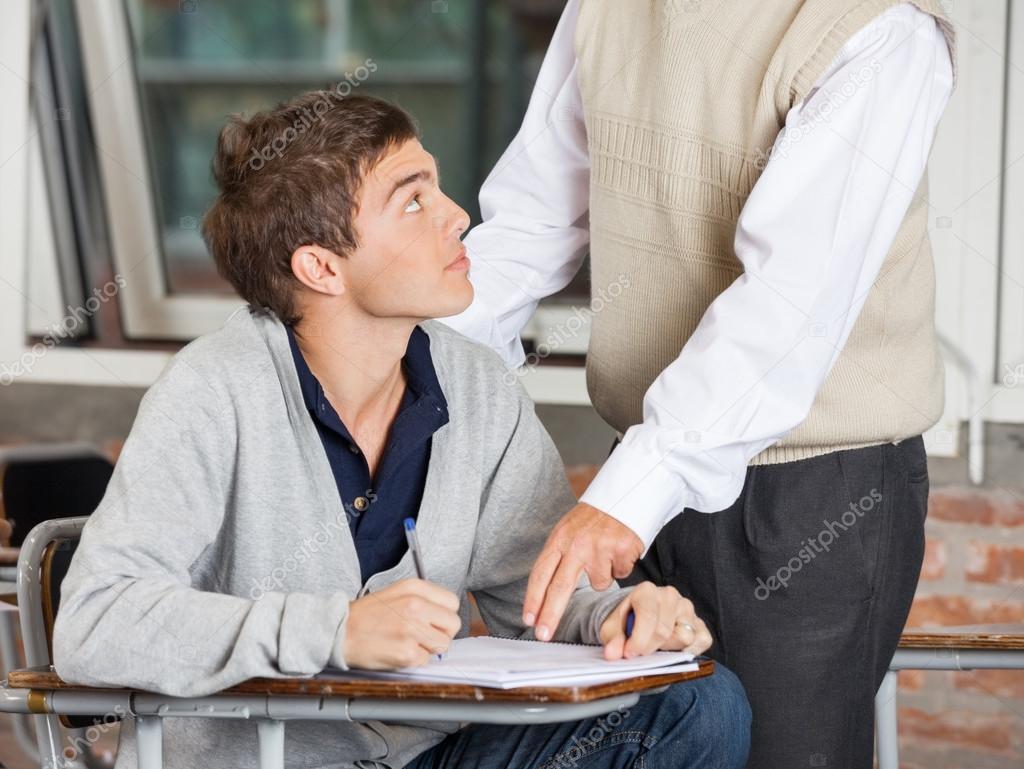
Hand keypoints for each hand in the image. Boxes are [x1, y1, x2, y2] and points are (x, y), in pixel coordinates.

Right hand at [343, 579, 460, 668]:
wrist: (340, 632)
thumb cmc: (367, 615)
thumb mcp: (396, 593)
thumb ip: (423, 599)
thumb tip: (445, 614)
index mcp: (414, 588)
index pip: (452, 602)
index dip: (444, 614)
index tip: (434, 621)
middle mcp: (416, 605)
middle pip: (453, 624)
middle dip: (441, 633)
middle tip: (422, 635)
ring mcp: (412, 629)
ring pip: (443, 644)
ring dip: (429, 648)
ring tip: (408, 643)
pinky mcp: (407, 652)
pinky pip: (426, 660)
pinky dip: (414, 660)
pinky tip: (399, 651)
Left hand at [523, 502, 643, 640]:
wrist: (625, 494)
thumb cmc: (593, 519)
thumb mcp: (568, 530)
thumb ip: (559, 558)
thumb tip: (546, 594)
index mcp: (560, 539)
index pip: (541, 573)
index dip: (533, 598)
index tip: (528, 619)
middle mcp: (577, 544)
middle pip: (560, 587)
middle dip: (550, 614)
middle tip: (543, 635)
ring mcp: (600, 548)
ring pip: (599, 583)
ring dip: (604, 574)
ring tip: (606, 552)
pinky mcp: (622, 550)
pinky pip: (620, 573)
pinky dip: (620, 565)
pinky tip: (620, 549)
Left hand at [599, 582, 712, 659]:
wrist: (638, 619)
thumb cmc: (625, 623)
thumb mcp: (612, 629)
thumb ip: (613, 640)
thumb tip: (613, 654)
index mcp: (647, 591)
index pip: (648, 617)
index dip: (639, 640)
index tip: (630, 654)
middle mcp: (670, 595)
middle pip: (665, 631)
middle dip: (650, 647)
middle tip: (640, 651)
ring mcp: (687, 608)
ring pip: (684, 637)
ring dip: (669, 648)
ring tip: (656, 645)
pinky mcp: (700, 623)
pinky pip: (701, 641)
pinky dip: (689, 651)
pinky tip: (673, 649)